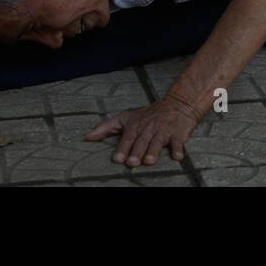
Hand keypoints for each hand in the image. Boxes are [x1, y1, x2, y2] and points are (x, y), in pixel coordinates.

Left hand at [85, 94, 200, 167]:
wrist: (178, 103)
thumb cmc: (150, 114)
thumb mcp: (127, 117)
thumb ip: (107, 127)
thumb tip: (87, 137)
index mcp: (136, 125)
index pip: (128, 138)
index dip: (123, 148)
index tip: (118, 159)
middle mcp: (149, 128)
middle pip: (142, 141)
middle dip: (137, 151)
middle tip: (132, 162)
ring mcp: (164, 131)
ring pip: (157, 142)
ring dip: (153, 151)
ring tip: (149, 161)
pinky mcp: (178, 134)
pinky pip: (178, 142)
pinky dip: (178, 149)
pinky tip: (177, 157)